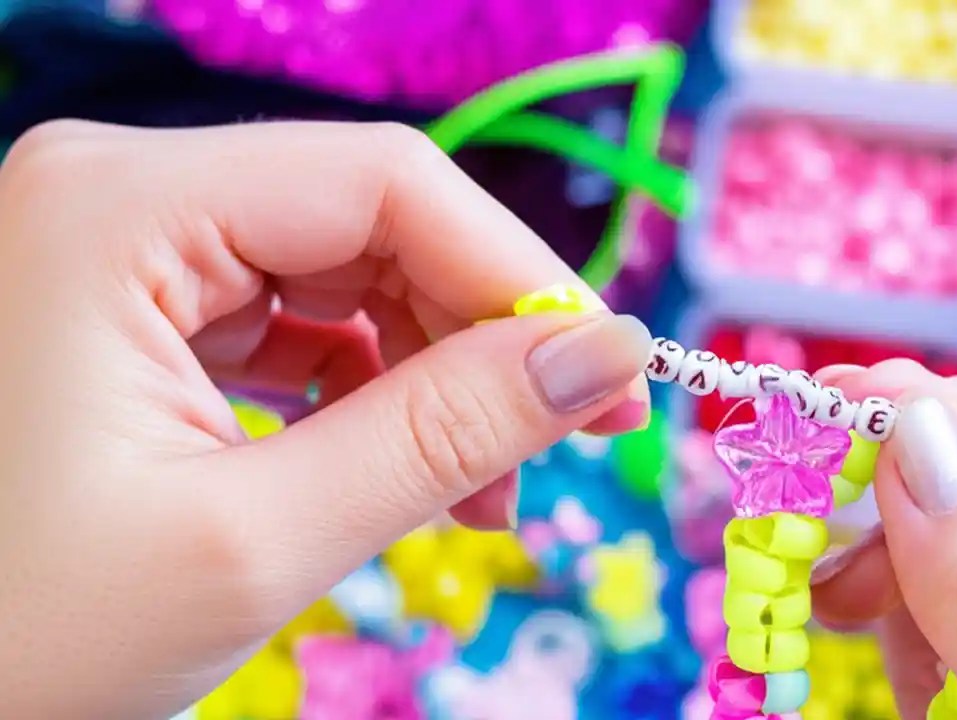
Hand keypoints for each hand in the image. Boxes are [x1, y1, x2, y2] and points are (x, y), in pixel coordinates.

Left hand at [0, 121, 651, 718]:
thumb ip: (444, 435)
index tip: (609, 377)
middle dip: (481, 338)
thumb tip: (606, 356)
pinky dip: (372, 397)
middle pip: (371, 224)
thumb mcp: (255, 541)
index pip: (384, 183)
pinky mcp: (135, 314)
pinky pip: (296, 326)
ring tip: (486, 492)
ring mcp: (122, 252)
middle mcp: (117, 197)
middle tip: (569, 443)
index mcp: (116, 209)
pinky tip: (410, 471)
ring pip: (346, 277)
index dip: (518, 275)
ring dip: (435, 378)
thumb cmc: (20, 637)